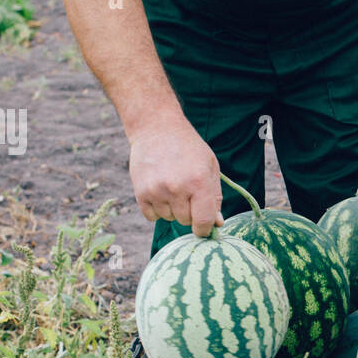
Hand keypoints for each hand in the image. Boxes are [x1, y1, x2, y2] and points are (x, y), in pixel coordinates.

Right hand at [128, 119, 223, 237]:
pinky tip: (160, 190)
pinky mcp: (140, 193)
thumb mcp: (210, 167)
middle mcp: (177, 188)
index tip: (204, 227)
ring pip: (169, 218)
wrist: (156, 128)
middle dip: (189, 212)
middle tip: (186, 192)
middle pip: (185, 221)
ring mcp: (157, 191)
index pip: (203, 221)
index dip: (205, 229)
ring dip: (172, 209)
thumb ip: (215, 197)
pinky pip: (152, 216)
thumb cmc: (189, 148)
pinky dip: (157, 209)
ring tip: (172, 185)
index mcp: (198, 182)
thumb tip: (217, 223)